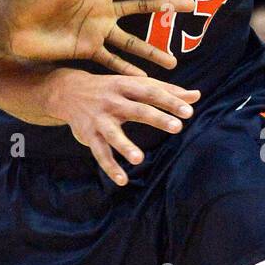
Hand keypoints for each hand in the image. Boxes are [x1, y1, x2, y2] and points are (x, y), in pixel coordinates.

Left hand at [0, 0, 196, 73]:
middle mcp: (102, 10)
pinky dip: (126, 71)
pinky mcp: (87, 50)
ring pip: (132, 42)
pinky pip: (111, 62)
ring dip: (152, 52)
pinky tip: (143, 81)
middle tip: (192, 8)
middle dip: (167, 7)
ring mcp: (97, 32)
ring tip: (172, 64)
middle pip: (142, 8)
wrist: (10, 25)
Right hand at [44, 67, 199, 185]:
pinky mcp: (89, 135)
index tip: (189, 110)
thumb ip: (165, 91)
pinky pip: (100, 152)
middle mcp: (113, 101)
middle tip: (177, 127)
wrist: (68, 90)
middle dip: (156, 118)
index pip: (152, 92)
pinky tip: (122, 180)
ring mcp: (100, 119)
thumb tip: (196, 95)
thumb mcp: (134, 84)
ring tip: (139, 159)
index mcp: (127, 86)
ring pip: (113, 134)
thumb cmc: (111, 88)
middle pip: (137, 109)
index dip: (170, 100)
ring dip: (125, 146)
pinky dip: (110, 167)